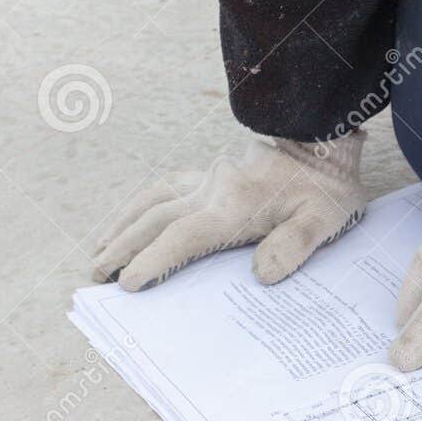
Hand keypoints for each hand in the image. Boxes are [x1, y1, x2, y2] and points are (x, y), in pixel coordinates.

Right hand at [92, 131, 366, 290]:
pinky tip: (128, 218)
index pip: (183, 235)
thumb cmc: (326, 186)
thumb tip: (262, 274)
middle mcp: (212, 190)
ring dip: (121, 226)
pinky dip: (138, 205)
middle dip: (121, 248)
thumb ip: (295, 245)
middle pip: (154, 220)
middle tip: (94, 275)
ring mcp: (207, 180)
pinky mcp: (210, 174)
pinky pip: (162, 187)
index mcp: (235, 206)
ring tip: (97, 250)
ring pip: (150, 201)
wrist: (323, 138)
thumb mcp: (325, 218)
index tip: (126, 283)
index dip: (154, 260)